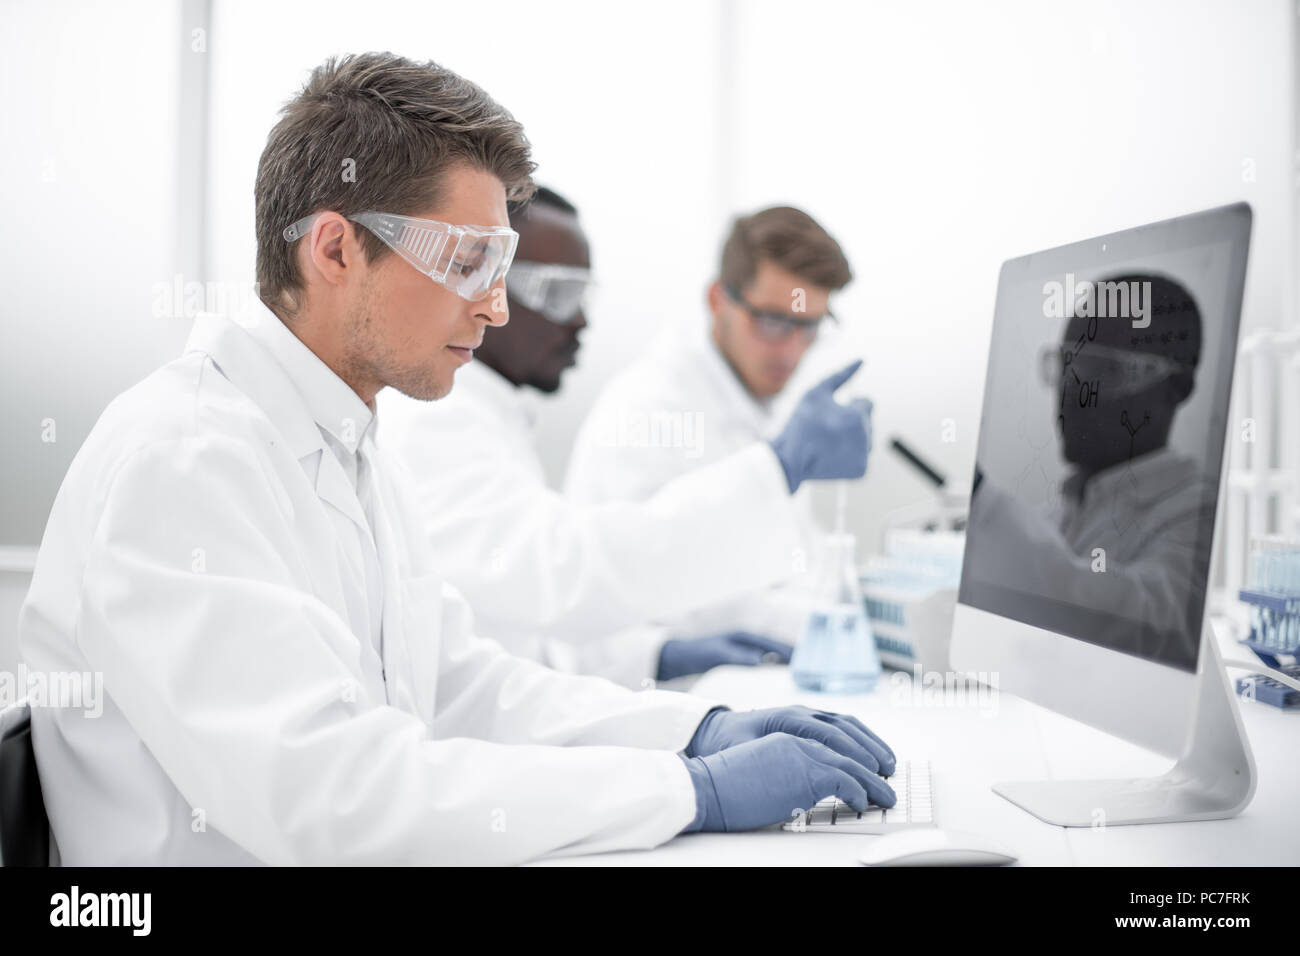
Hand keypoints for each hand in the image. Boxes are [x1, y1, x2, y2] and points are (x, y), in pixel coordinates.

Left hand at [656, 633, 792, 681]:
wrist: (680, 656)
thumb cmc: (697, 653)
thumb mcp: (716, 654)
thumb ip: (736, 656)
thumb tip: (759, 661)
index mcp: (745, 636)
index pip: (773, 642)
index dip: (789, 650)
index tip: (804, 659)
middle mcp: (749, 640)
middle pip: (777, 647)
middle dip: (794, 656)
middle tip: (813, 669)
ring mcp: (747, 648)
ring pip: (773, 655)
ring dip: (786, 663)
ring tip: (804, 675)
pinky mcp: (743, 658)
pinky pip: (765, 662)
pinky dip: (775, 667)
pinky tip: (783, 678)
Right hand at [678, 733, 895, 832]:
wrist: (705, 786)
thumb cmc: (725, 786)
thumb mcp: (761, 771)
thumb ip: (785, 773)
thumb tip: (801, 793)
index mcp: (786, 736)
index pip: (830, 738)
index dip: (854, 751)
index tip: (867, 767)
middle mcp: (797, 739)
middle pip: (847, 746)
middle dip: (871, 763)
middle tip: (886, 780)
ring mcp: (802, 753)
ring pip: (852, 763)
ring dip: (872, 781)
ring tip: (885, 796)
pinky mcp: (804, 772)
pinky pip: (844, 780)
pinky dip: (859, 791)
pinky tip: (862, 802)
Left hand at [685, 704, 894, 775]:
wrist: (717, 729)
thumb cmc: (729, 744)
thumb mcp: (741, 752)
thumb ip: (765, 758)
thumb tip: (788, 770)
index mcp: (786, 717)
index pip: (826, 732)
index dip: (850, 751)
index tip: (868, 770)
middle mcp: (801, 711)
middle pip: (843, 726)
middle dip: (868, 748)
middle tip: (887, 771)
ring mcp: (808, 713)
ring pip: (847, 723)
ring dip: (870, 742)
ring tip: (889, 763)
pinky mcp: (811, 720)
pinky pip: (843, 725)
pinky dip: (863, 738)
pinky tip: (875, 753)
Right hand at [768, 360, 872, 492]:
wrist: (790, 459)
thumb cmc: (801, 424)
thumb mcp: (816, 392)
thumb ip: (841, 375)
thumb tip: (861, 360)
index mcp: (857, 417)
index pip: (867, 403)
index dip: (850, 404)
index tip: (833, 412)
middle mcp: (865, 438)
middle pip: (866, 421)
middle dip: (851, 421)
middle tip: (827, 428)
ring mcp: (864, 456)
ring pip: (865, 439)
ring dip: (852, 437)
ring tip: (829, 440)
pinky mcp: (860, 471)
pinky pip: (861, 455)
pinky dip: (850, 454)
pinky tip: (833, 453)